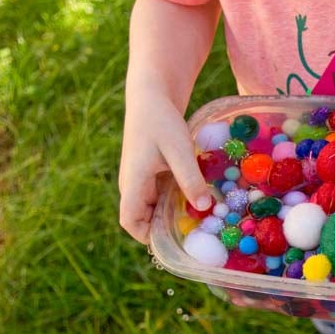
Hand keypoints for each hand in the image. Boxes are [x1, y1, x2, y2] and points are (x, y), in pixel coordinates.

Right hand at [118, 94, 213, 243]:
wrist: (151, 96)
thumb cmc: (161, 121)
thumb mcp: (179, 149)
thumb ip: (190, 178)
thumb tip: (204, 207)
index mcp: (133, 183)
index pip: (130, 222)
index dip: (147, 236)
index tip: (174, 237)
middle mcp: (134, 186)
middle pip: (145, 219)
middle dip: (168, 228)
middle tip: (199, 230)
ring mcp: (143, 181)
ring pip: (156, 208)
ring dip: (175, 213)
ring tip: (203, 215)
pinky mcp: (153, 174)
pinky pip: (163, 195)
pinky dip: (178, 199)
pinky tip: (199, 195)